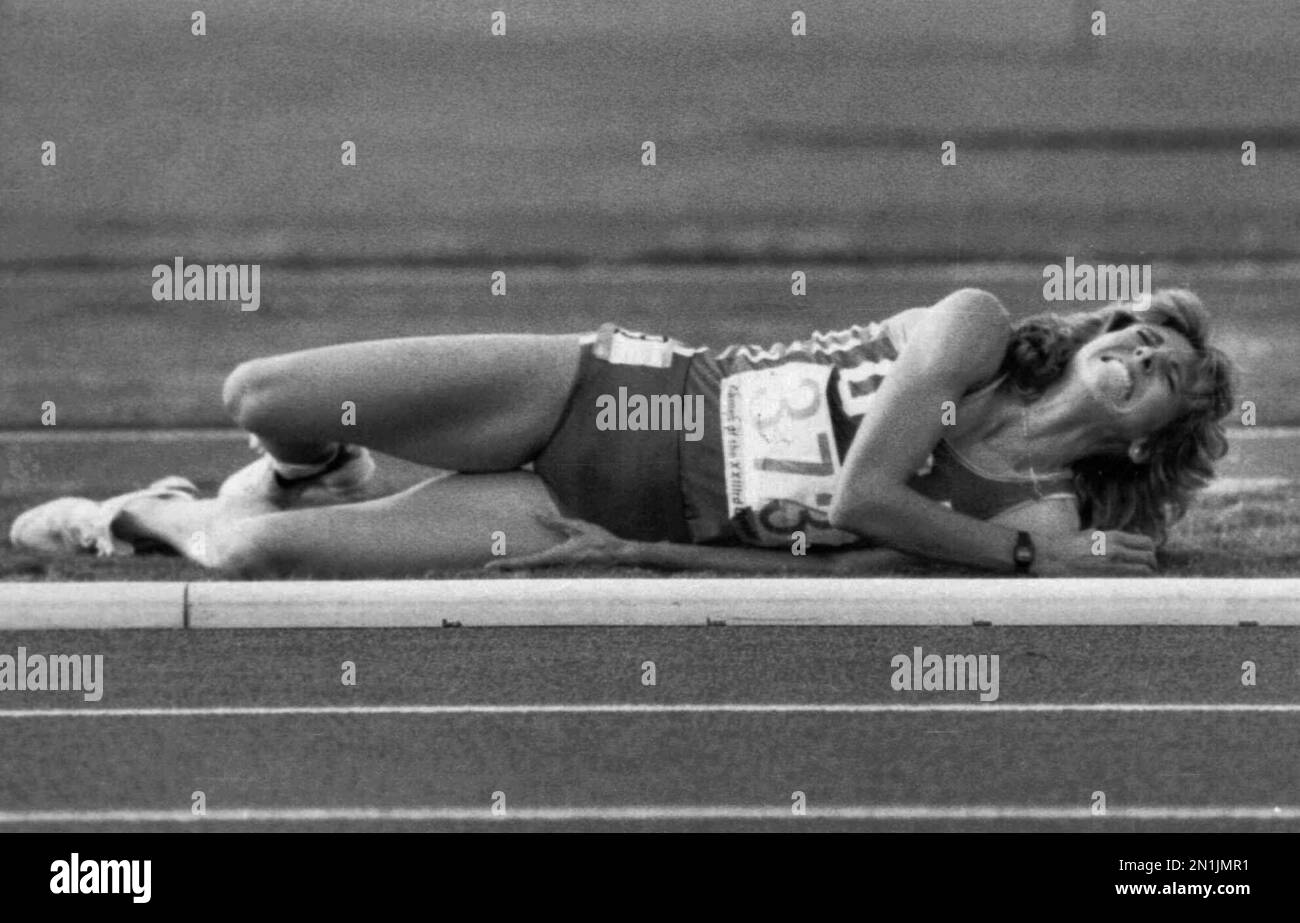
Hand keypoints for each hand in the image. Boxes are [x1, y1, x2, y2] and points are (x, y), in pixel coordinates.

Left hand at [484, 512, 633, 570]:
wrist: (619, 556)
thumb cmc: (600, 540)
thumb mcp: (577, 526)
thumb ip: (555, 522)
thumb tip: (535, 514)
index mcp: (558, 556)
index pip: (527, 562)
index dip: (507, 564)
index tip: (490, 566)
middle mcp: (556, 568)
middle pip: (526, 571)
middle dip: (506, 569)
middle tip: (486, 567)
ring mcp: (560, 573)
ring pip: (533, 574)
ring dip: (516, 570)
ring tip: (499, 567)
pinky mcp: (564, 573)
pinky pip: (542, 572)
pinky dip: (530, 570)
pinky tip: (522, 567)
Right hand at [1032, 529, 1157, 575]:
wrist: (1055, 557)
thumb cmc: (1073, 547)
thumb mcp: (1095, 535)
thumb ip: (1112, 539)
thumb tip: (1128, 545)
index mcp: (1115, 537)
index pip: (1147, 543)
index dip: (1150, 550)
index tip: (1148, 556)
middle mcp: (1117, 550)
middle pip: (1150, 557)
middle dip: (1151, 564)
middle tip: (1148, 569)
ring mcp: (1113, 566)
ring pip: (1145, 572)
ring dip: (1146, 575)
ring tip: (1140, 578)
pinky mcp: (1108, 579)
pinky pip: (1131, 582)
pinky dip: (1136, 583)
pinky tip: (1130, 585)